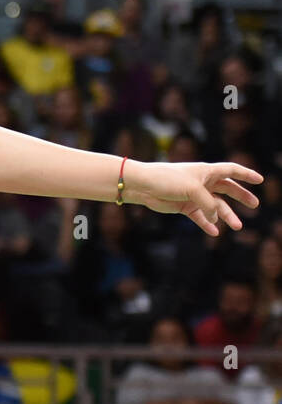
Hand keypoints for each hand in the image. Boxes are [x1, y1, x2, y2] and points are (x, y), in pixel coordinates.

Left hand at [126, 160, 262, 235]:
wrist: (143, 186)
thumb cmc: (167, 180)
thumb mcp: (193, 190)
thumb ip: (208, 203)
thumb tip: (216, 216)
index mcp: (206, 171)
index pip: (231, 170)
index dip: (246, 174)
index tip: (260, 180)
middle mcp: (202, 182)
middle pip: (227, 189)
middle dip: (241, 196)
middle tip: (255, 205)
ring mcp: (194, 195)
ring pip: (215, 206)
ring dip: (226, 215)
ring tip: (237, 226)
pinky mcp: (184, 206)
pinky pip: (200, 216)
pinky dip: (207, 224)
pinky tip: (215, 232)